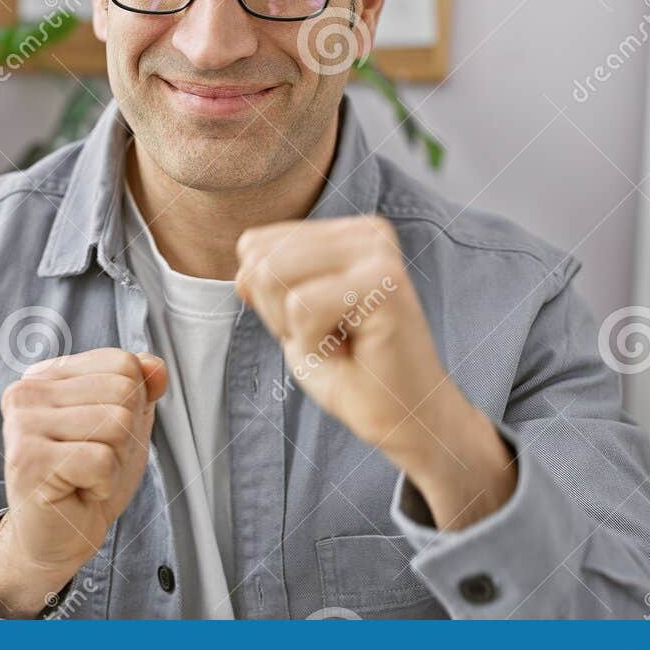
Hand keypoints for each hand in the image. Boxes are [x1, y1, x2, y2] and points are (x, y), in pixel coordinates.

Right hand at [0, 348, 165, 616]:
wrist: (59, 539)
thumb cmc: (89, 479)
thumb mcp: (127, 426)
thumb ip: (142, 388)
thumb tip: (156, 366)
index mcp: (47, 375)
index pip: (123, 363)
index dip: (132, 407)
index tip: (100, 437)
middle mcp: (26, 390)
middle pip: (123, 392)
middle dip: (125, 437)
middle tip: (93, 463)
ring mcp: (22, 423)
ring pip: (116, 424)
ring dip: (114, 463)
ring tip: (84, 477)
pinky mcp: (27, 460)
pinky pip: (102, 460)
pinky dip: (103, 484)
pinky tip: (78, 492)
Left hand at [235, 216, 514, 529]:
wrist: (406, 418)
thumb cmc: (353, 373)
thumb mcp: (292, 322)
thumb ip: (265, 285)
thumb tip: (243, 272)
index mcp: (348, 232)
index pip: (255, 244)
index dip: (268, 300)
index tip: (317, 324)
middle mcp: (367, 231)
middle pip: (260, 258)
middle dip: (276, 313)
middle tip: (328, 338)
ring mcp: (378, 252)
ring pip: (275, 276)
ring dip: (294, 327)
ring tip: (339, 342)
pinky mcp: (384, 283)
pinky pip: (302, 306)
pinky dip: (313, 343)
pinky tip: (351, 351)